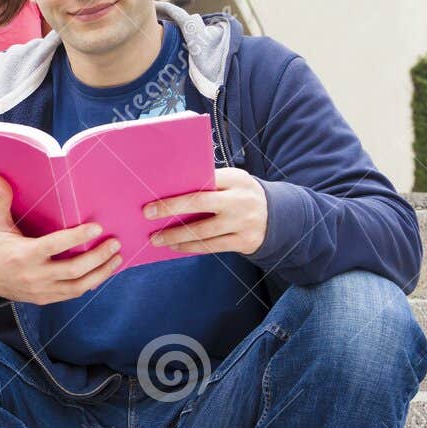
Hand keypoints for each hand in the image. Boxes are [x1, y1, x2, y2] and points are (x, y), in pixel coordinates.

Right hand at [0, 176, 122, 304]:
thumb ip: (1, 200)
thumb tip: (0, 178)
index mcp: (23, 255)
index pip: (55, 246)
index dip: (78, 237)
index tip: (97, 227)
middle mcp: (34, 276)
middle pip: (74, 270)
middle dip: (98, 258)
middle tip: (115, 244)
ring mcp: (40, 290)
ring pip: (77, 287)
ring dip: (100, 274)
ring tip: (116, 259)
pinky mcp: (43, 299)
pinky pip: (71, 294)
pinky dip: (88, 284)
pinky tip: (101, 274)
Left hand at [145, 167, 267, 254]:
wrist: (278, 217)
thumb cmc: (242, 195)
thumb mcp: (234, 182)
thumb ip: (210, 183)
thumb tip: (171, 189)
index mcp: (236, 179)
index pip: (204, 180)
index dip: (179, 188)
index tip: (154, 195)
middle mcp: (240, 200)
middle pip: (200, 203)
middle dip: (171, 209)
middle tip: (147, 214)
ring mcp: (243, 223)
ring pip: (203, 231)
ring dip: (175, 236)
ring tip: (156, 238)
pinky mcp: (244, 242)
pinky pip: (211, 246)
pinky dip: (190, 247)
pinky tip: (175, 247)